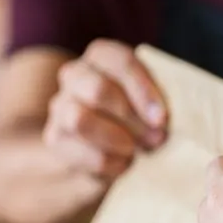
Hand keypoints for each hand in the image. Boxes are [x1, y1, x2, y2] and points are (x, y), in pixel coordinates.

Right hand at [43, 39, 166, 180]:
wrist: (101, 152)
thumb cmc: (139, 120)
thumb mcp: (152, 103)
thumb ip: (160, 101)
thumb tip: (167, 120)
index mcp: (102, 57)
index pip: (119, 60)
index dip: (143, 89)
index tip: (162, 118)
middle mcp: (75, 76)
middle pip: (98, 90)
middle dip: (133, 119)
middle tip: (158, 139)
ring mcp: (60, 107)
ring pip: (80, 120)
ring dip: (117, 139)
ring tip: (136, 150)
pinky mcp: (55, 140)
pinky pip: (81, 152)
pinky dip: (110, 163)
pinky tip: (123, 164)